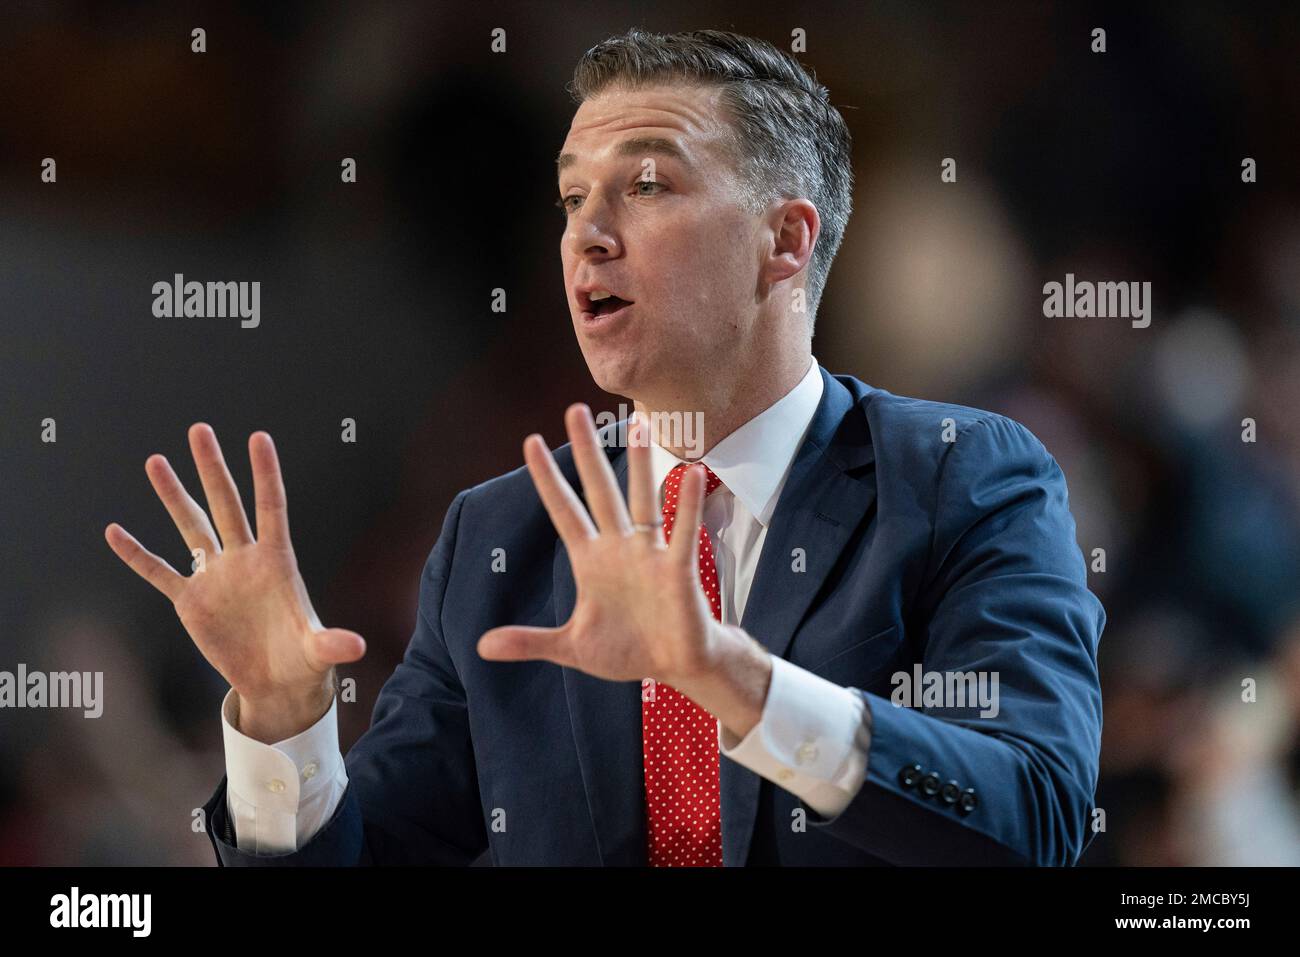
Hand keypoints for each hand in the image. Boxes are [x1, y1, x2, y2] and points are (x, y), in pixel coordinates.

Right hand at [104, 424, 364, 738]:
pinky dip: (137, 555)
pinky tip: (114, 531)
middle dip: (212, 468)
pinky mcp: (192, 602)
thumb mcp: (318, 651)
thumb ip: (332, 644)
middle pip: (226, 504)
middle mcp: (244, 560)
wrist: (277, 682)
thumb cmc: (304, 660)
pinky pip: (159, 572)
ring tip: (156, 461)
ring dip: (173, 496)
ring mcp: (215, 578)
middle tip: (199, 429)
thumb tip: (357, 647)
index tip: (259, 437)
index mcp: (277, 562)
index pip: (272, 508)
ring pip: (191, 527)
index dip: (265, 474)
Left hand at [476, 405, 728, 688]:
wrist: (674, 666)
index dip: (547, 479)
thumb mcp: (571, 647)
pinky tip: (690, 474)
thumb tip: (482, 647)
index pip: (563, 511)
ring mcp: (649, 553)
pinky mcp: (678, 569)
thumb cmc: (627, 650)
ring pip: (643, 499)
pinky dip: (686, 504)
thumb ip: (530, 641)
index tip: (528, 442)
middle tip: (575, 410)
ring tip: (638, 423)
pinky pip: (683, 531)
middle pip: (599, 490)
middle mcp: (619, 547)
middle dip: (586, 452)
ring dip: (640, 464)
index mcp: (590, 560)